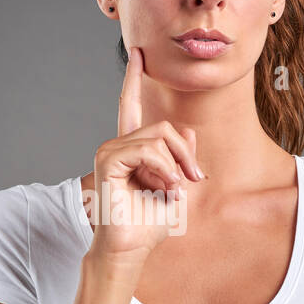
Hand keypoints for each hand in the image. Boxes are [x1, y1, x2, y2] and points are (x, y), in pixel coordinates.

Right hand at [87, 46, 204, 267]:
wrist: (131, 249)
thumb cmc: (150, 225)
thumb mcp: (178, 188)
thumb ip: (183, 159)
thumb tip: (189, 134)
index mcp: (131, 150)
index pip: (131, 107)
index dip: (133, 79)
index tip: (137, 53)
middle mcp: (117, 145)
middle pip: (163, 126)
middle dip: (186, 152)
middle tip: (195, 179)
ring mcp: (110, 151)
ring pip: (158, 137)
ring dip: (176, 165)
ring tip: (175, 190)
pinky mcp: (108, 160)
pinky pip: (148, 150)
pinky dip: (164, 169)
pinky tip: (166, 188)